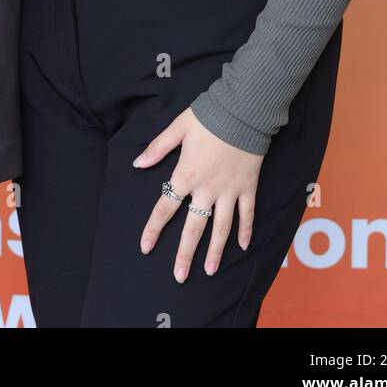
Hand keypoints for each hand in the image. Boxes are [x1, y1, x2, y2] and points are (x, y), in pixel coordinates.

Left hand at [134, 108, 263, 281]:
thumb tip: (138, 163)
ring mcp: (229, 191)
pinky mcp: (248, 187)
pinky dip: (246, 230)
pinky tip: (243, 246)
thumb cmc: (208, 116)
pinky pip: (247, 214)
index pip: (165, 207)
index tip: (145, 248)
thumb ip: (157, 148)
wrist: (243, 110)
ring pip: (221, 228)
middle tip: (179, 276)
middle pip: (193, 227)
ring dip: (215, 251)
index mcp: (186, 174)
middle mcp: (207, 189)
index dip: (154, 228)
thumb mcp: (178, 128)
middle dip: (185, 253)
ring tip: (210, 271)